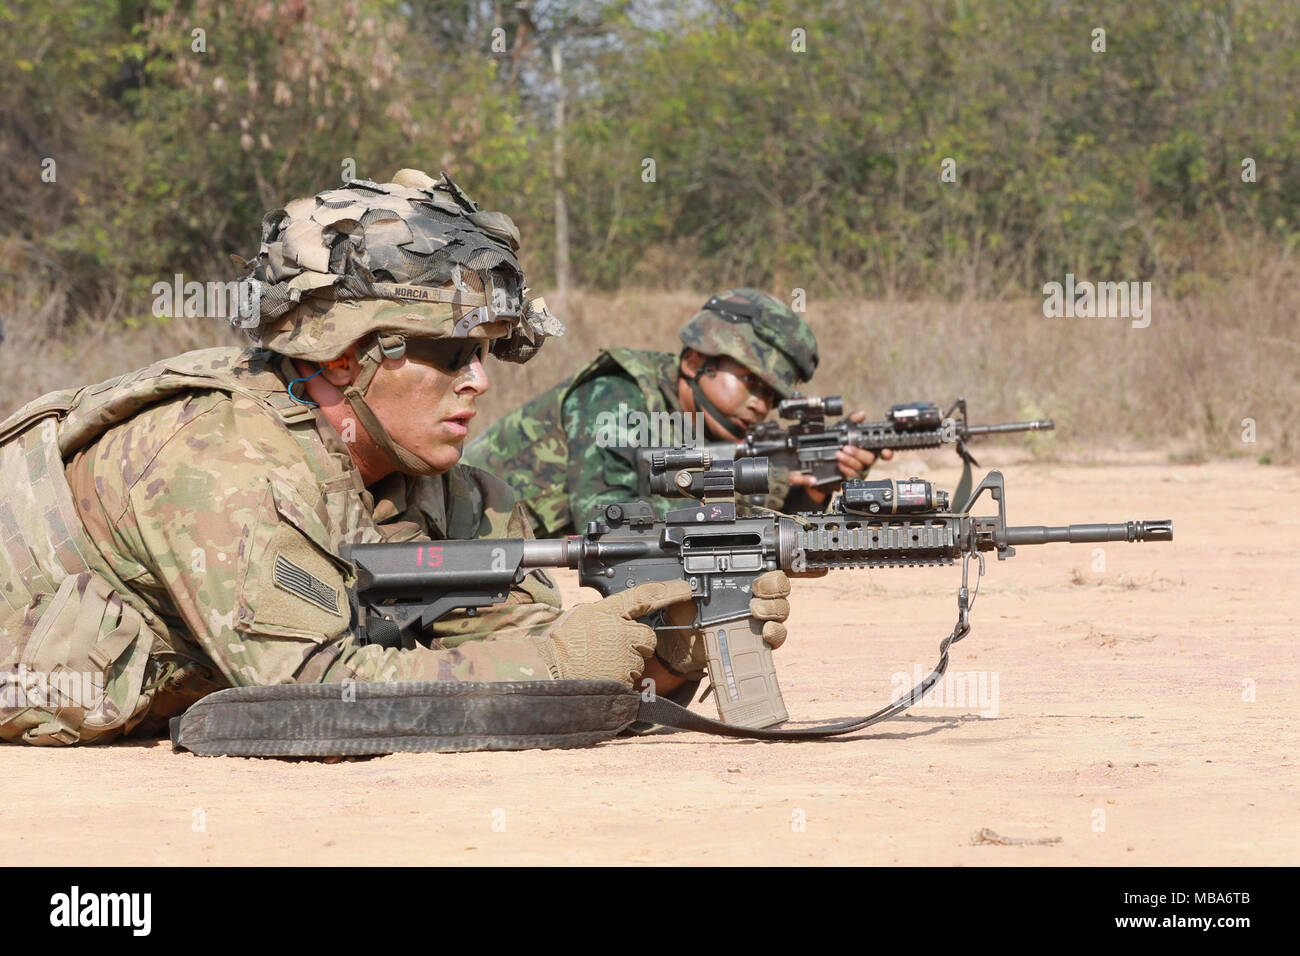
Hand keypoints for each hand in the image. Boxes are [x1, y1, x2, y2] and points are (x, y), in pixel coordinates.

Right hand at [533, 580, 694, 687]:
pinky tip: (601, 674)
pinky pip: (632, 678)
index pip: (644, 597)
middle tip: (611, 647)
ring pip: (639, 660)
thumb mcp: (582, 615)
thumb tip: (621, 617)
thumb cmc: (561, 643)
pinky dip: (621, 679)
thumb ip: (606, 613)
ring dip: (626, 662)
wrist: (549, 670)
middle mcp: (622, 632)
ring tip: (600, 662)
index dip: (668, 591)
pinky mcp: (626, 678)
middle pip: (647, 637)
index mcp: (609, 611)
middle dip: (637, 644)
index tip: (686, 589)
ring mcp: (625, 656)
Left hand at [656, 571, 791, 678]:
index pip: (768, 571)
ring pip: (782, 611)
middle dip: (774, 588)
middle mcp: (755, 598)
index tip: (757, 581)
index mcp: (740, 581)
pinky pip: (778, 636)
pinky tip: (766, 632)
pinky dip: (776, 633)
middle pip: (780, 589)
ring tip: (756, 613)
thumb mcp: (687, 590)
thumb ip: (689, 580)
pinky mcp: (759, 640)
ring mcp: (760, 620)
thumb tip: (687, 580)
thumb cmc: (687, 611)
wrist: (683, 642)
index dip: (770, 574)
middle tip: (756, 596)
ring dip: (774, 609)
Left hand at [838, 410, 891, 477]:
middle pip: (870, 459)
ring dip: (849, 460)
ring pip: (860, 467)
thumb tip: (861, 415)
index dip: (887, 453)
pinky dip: (846, 469)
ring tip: (838, 453)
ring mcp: (861, 470)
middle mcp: (867, 460)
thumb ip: (853, 420)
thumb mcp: (844, 427)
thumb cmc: (839, 440)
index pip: (885, 452)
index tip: (884, 452)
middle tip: (846, 447)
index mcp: (870, 449)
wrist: (825, 453)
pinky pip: (852, 476)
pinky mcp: (853, 477)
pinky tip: (839, 464)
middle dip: (858, 453)